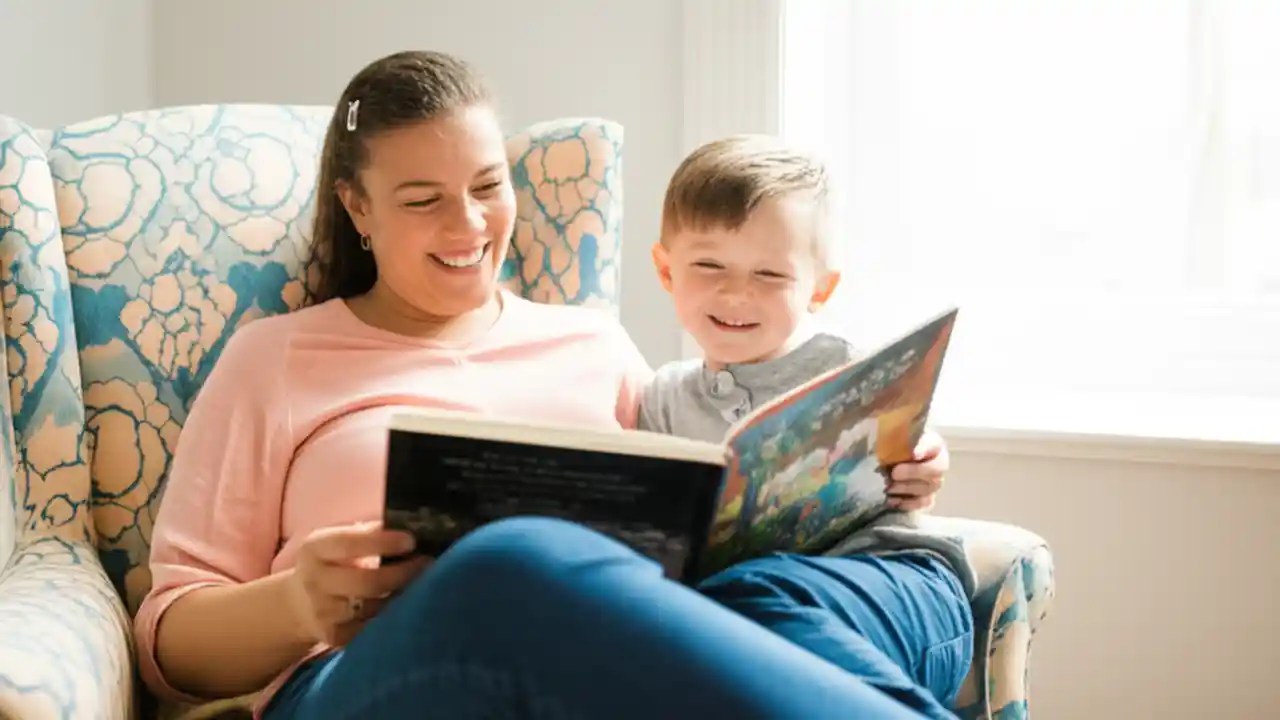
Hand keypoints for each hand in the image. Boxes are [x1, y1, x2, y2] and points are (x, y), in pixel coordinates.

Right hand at [287, 522, 429, 646]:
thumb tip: (410, 524)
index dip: (383, 542)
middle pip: (367, 582)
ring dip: (401, 596)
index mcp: (315, 549)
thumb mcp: (337, 541)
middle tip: (428, 564)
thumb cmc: (331, 562)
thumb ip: (368, 532)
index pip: (349, 544)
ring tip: (422, 584)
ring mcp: (322, 612)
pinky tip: (403, 605)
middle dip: (403, 573)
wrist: (298, 603)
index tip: (411, 541)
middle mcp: (315, 581)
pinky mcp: (334, 636)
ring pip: (374, 607)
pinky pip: (373, 627)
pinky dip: (391, 616)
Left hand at [884, 430, 948, 511]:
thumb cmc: (896, 446)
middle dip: (912, 473)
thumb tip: (880, 428)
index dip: (925, 449)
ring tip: (888, 487)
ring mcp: (935, 483)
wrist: (895, 460)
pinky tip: (892, 500)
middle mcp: (939, 463)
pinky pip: (923, 503)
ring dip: (906, 489)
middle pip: (934, 471)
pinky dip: (907, 503)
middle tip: (894, 474)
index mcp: (933, 444)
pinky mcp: (928, 498)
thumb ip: (895, 435)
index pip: (932, 444)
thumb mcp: (895, 437)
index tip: (914, 454)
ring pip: (928, 489)